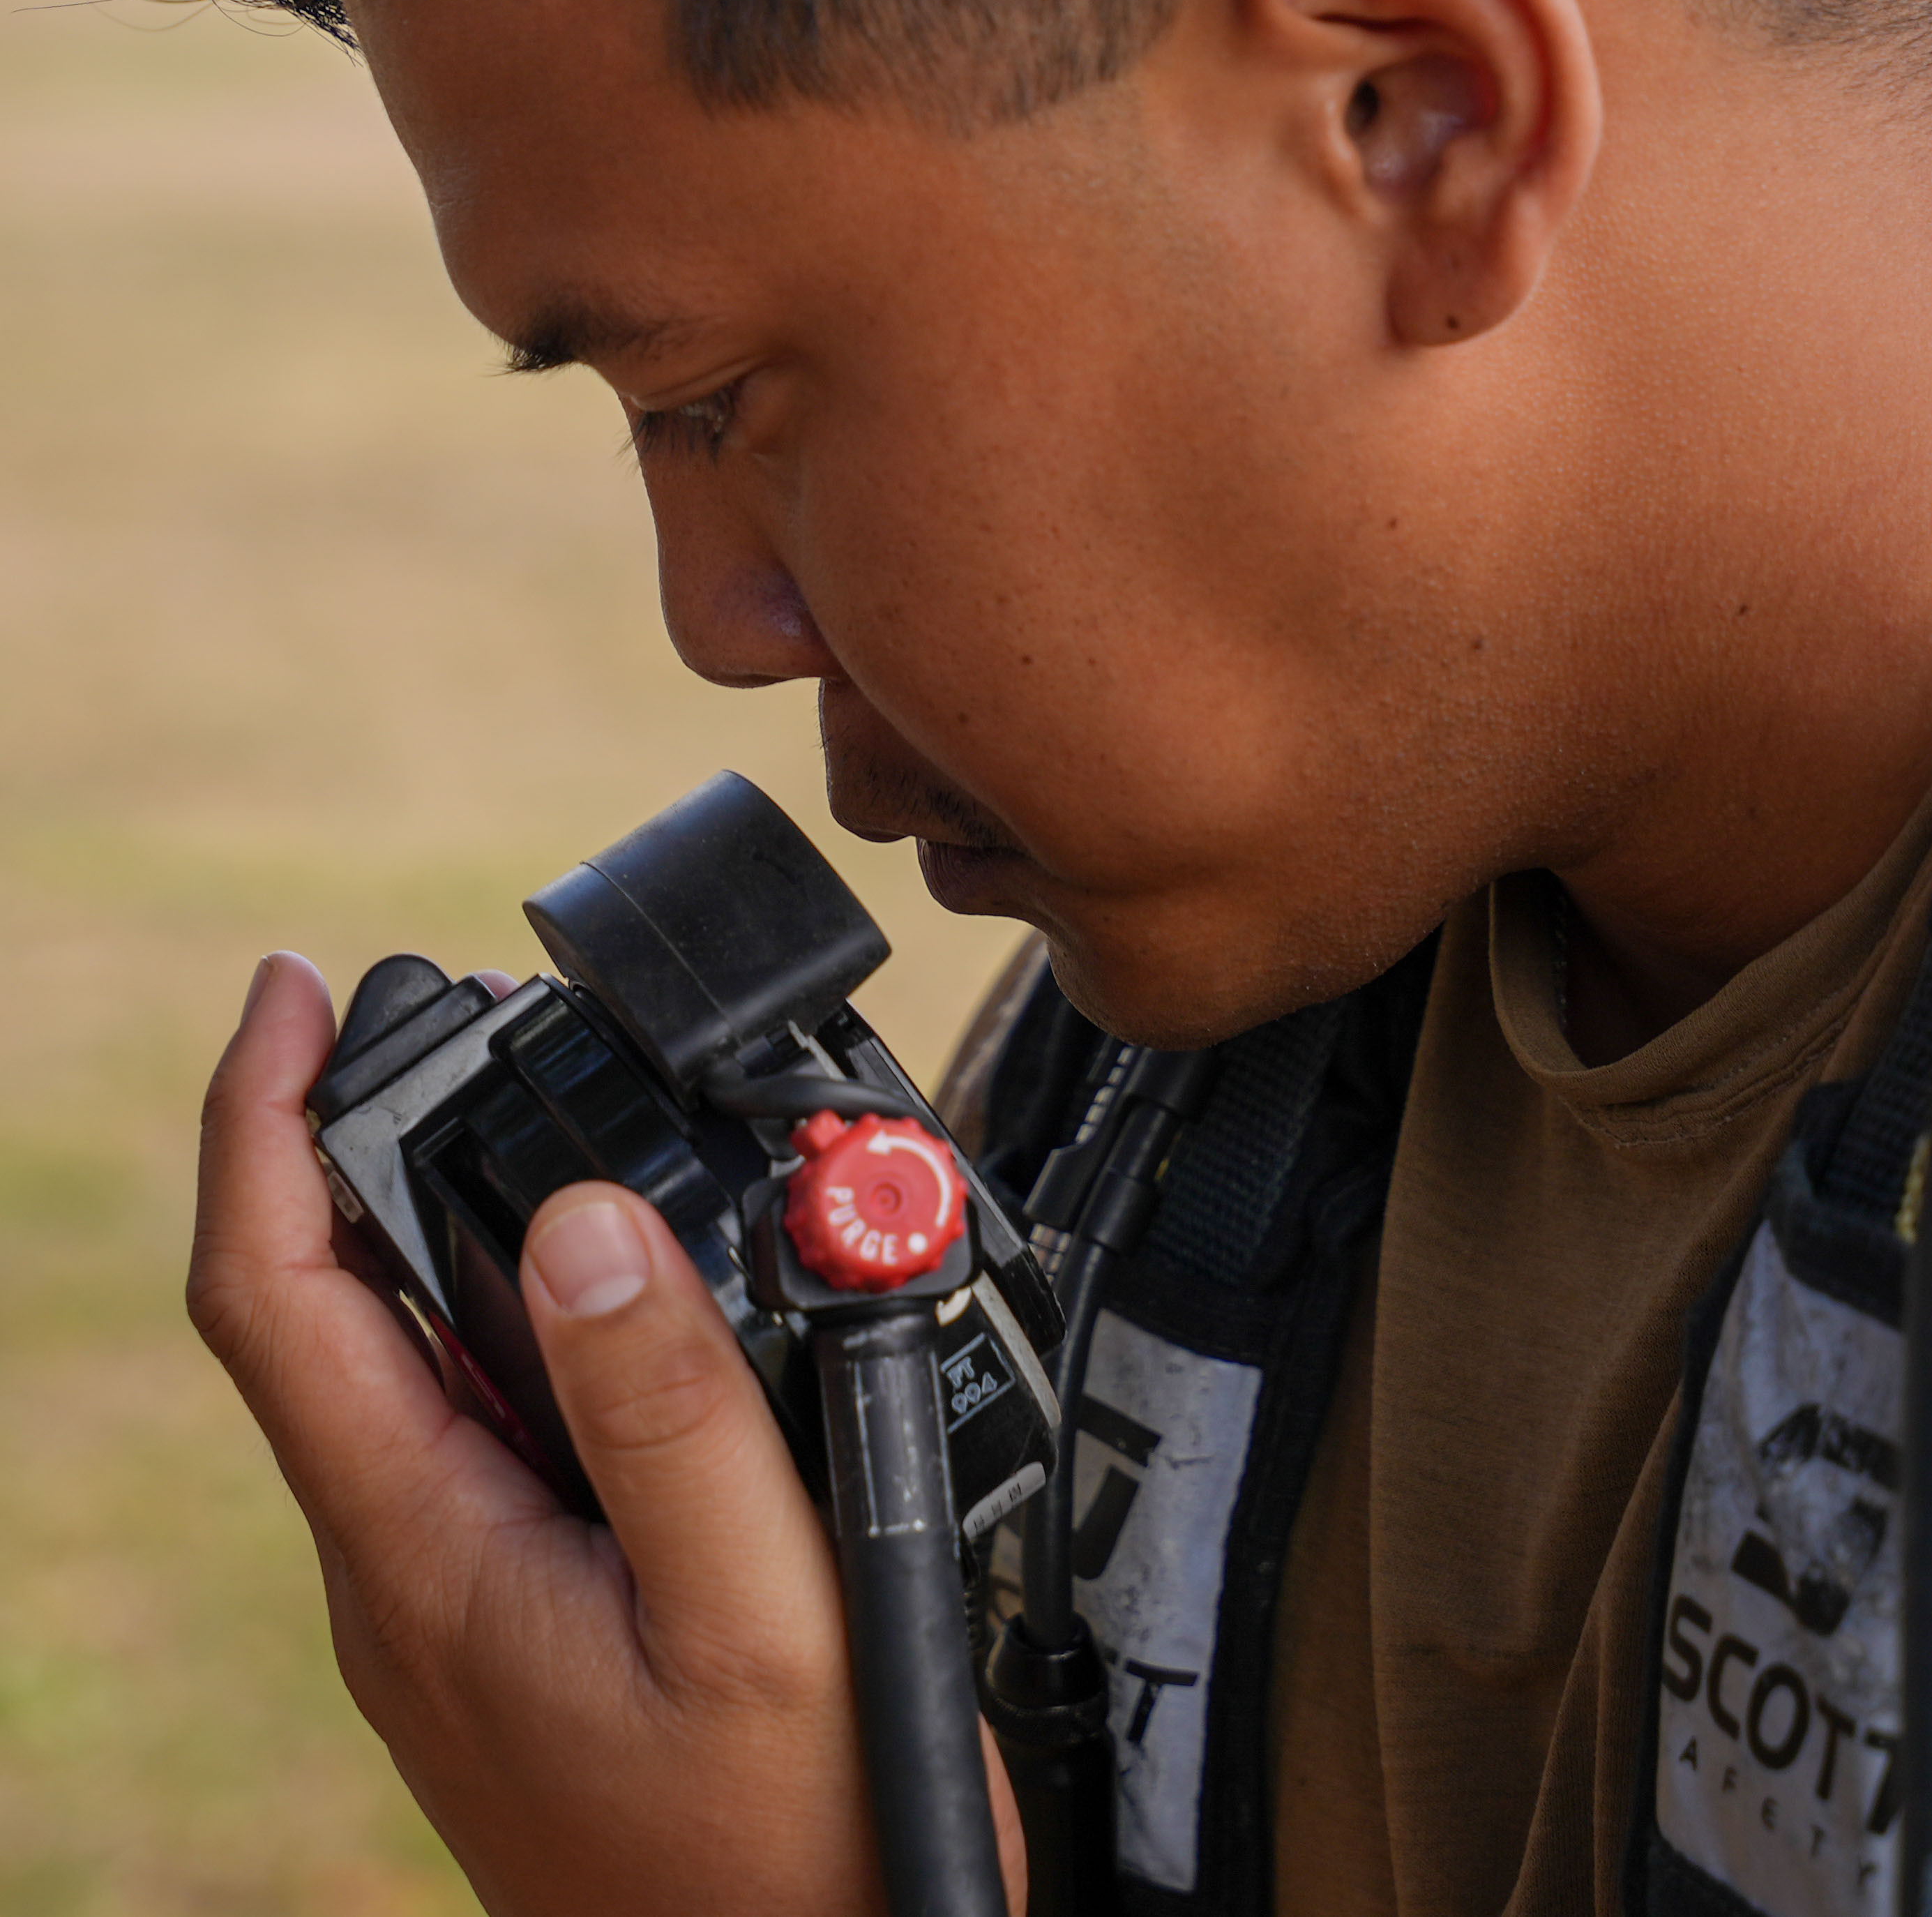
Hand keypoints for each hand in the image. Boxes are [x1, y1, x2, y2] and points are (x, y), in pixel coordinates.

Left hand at [189, 952, 1024, 1915]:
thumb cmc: (791, 1851)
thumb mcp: (763, 1614)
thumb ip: (670, 1409)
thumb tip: (575, 1211)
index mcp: (425, 1555)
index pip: (272, 1293)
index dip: (257, 1118)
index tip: (294, 985)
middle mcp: (406, 1571)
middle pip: (323, 1308)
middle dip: (349, 1131)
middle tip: (442, 1009)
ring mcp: (452, 1602)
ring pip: (402, 1359)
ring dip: (436, 1211)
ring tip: (522, 1101)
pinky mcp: (513, 1620)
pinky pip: (471, 1422)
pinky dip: (507, 1303)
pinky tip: (600, 1277)